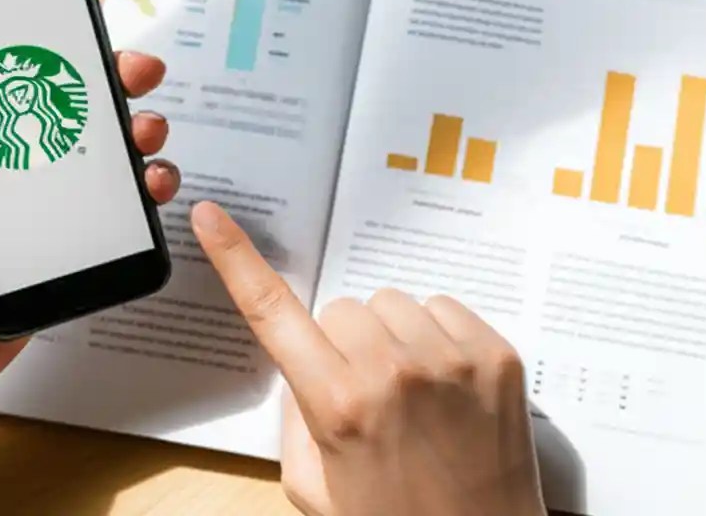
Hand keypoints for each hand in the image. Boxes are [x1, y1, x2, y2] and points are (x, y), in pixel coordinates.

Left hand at [0, 11, 180, 413]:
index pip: (30, 77)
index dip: (67, 49)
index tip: (95, 25)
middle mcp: (20, 164)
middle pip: (83, 108)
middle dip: (121, 82)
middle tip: (141, 75)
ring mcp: (51, 204)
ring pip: (112, 154)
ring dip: (142, 132)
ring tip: (147, 135)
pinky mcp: (75, 244)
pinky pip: (123, 210)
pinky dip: (148, 190)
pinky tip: (152, 185)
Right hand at [191, 202, 546, 515]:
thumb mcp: (315, 489)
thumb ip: (295, 420)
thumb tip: (303, 365)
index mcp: (338, 405)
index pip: (273, 313)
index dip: (235, 259)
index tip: (210, 217)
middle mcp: (392, 372)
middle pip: (340, 309)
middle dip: (341, 344)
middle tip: (365, 396)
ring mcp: (449, 358)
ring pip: (391, 303)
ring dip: (390, 336)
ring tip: (410, 393)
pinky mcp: (495, 353)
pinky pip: (443, 306)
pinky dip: (435, 335)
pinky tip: (443, 382)